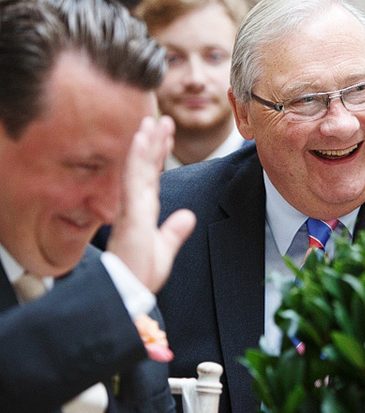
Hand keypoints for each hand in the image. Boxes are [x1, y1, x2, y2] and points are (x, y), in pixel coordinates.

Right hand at [108, 116, 195, 292]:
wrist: (128, 294)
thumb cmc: (139, 276)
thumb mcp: (164, 250)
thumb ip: (174, 232)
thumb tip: (188, 216)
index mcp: (144, 211)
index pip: (153, 176)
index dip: (159, 154)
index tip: (166, 135)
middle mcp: (136, 205)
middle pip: (146, 166)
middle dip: (155, 142)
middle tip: (164, 119)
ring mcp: (132, 206)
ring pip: (139, 167)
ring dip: (146, 143)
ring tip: (152, 121)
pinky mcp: (130, 212)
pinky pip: (133, 180)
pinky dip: (136, 158)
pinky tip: (140, 139)